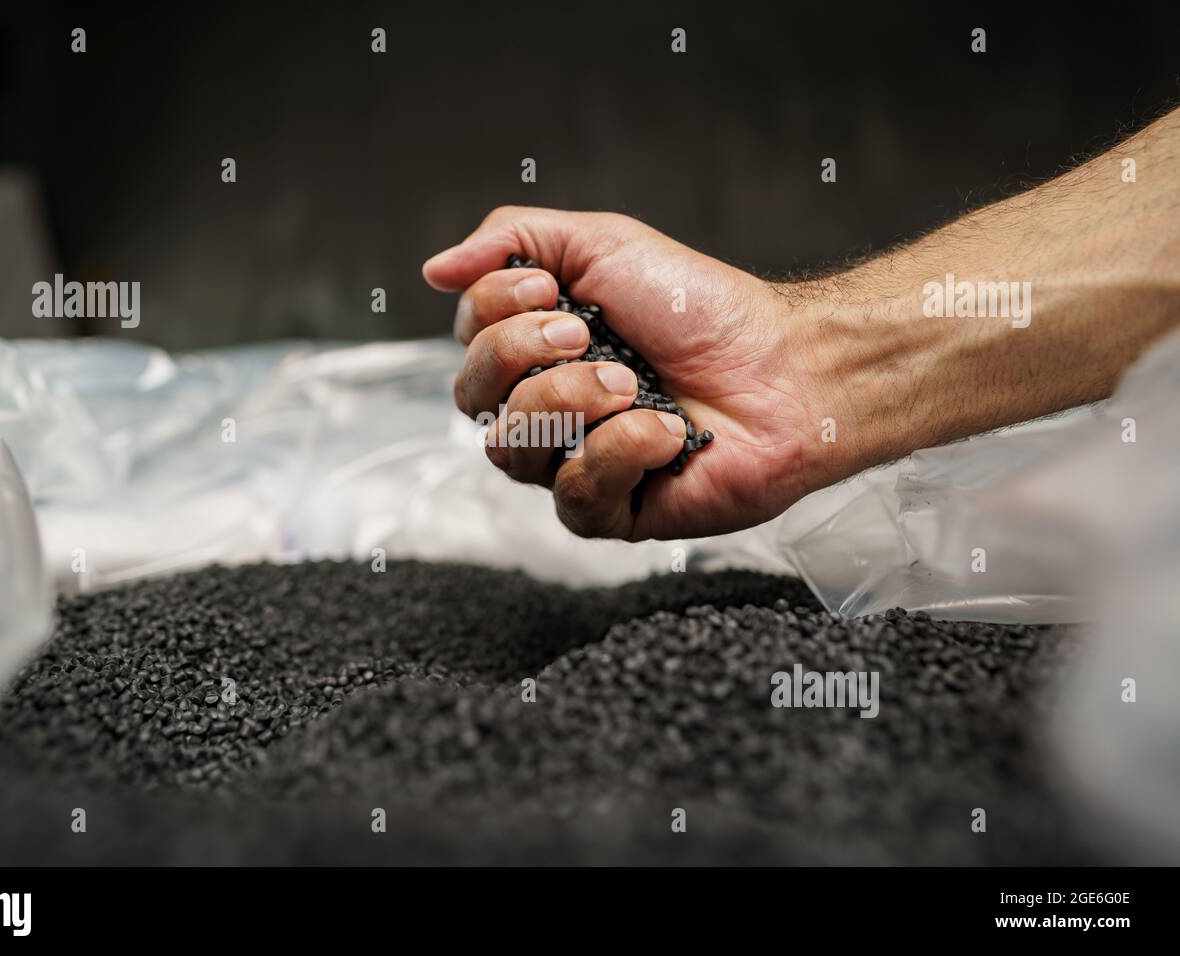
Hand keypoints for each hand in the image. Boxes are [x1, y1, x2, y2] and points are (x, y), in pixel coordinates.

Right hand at [422, 207, 829, 540]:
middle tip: (588, 334)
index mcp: (537, 351)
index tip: (552, 289)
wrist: (784, 365)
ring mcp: (574, 463)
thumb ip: (513, 240)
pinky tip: (665, 431)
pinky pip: (573, 496)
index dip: (493, 313)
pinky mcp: (613, 512)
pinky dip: (618, 451)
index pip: (466, 343)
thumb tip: (434, 268)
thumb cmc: (699, 308)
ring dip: (570, 401)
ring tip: (632, 382)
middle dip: (523, 355)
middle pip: (471, 399)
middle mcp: (546, 410)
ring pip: (510, 451)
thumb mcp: (601, 244)